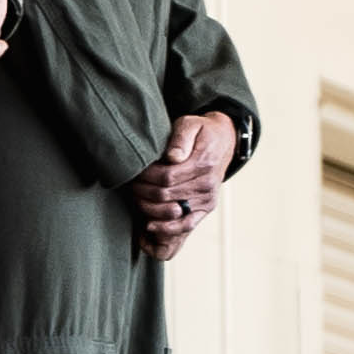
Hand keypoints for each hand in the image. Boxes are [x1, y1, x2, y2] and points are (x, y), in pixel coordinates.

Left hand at [127, 110, 237, 261]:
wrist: (223, 141)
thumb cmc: (200, 132)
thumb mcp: (190, 124)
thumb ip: (180, 138)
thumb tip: (172, 157)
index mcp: (203, 163)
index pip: (166, 177)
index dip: (145, 177)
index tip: (134, 172)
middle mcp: (207, 185)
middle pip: (165, 195)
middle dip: (142, 191)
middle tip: (130, 184)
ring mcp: (207, 199)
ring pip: (171, 212)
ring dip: (148, 208)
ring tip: (136, 198)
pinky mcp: (206, 208)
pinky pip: (187, 225)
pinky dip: (167, 229)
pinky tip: (149, 227)